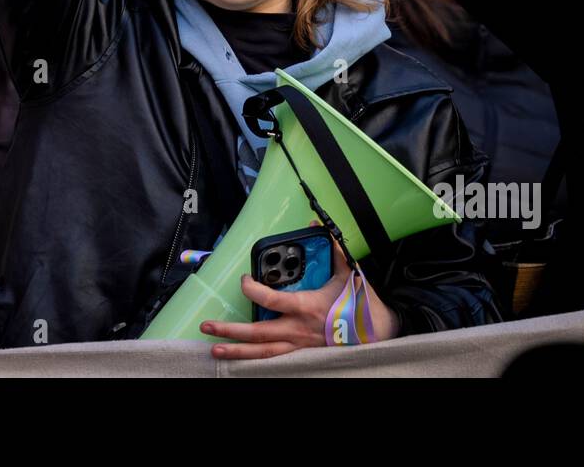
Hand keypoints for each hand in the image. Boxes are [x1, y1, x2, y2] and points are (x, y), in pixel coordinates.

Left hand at [200, 258, 400, 359]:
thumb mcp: (347, 273)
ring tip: (214, 349)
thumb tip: (317, 224)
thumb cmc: (359, 303)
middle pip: (257, 333)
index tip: (244, 280)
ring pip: (261, 351)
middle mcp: (297, 329)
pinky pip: (273, 357)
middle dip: (230, 330)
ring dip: (236, 350)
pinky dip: (254, 359)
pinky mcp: (300, 353)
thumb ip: (331, 247)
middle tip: (207, 326)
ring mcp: (298, 344)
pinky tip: (238, 358)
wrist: (376, 331)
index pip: (270, 300)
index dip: (252, 289)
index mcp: (306, 307)